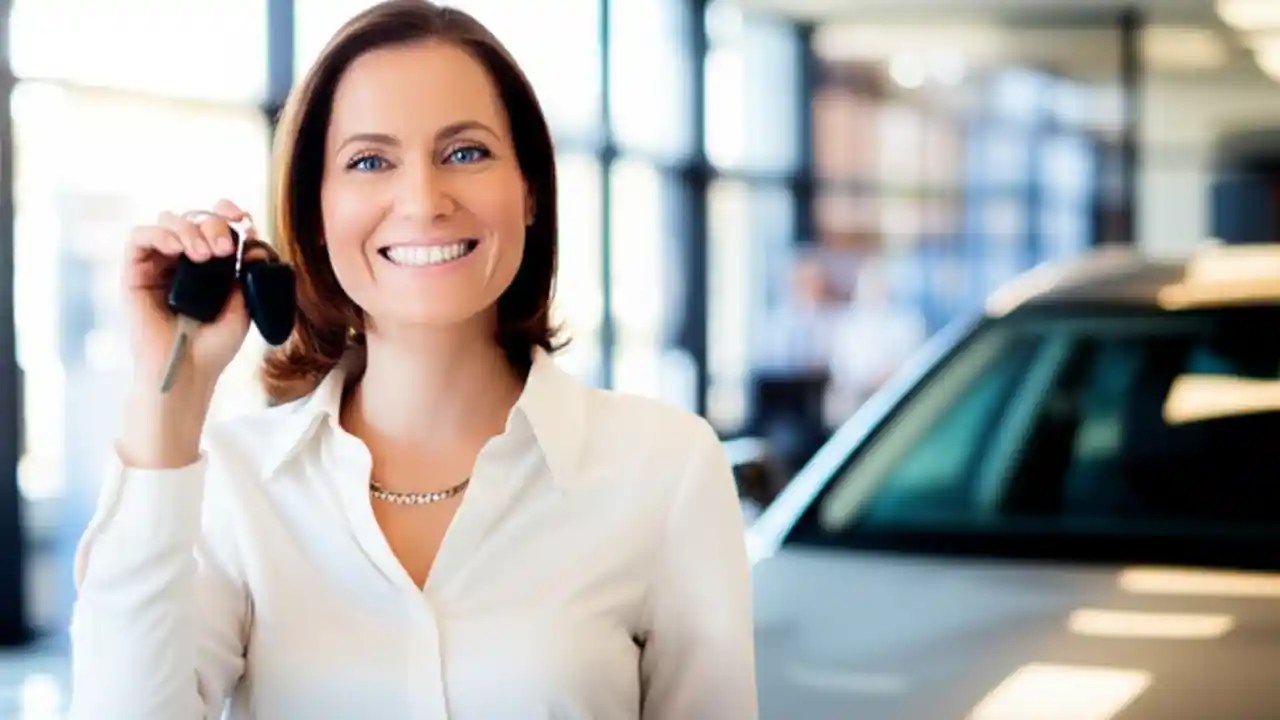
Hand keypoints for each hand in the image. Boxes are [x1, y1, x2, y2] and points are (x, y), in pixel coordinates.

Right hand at [116, 199, 270, 467]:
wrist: (189, 373)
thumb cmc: (215, 345)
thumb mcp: (244, 304)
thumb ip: (249, 271)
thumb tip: (256, 242)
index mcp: (209, 264)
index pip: (214, 223)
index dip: (227, 212)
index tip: (244, 218)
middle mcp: (182, 260)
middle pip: (193, 218)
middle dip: (212, 226)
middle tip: (225, 250)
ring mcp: (157, 266)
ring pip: (167, 221)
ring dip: (189, 230)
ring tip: (206, 255)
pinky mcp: (134, 274)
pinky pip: (138, 238)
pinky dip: (160, 233)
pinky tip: (177, 248)